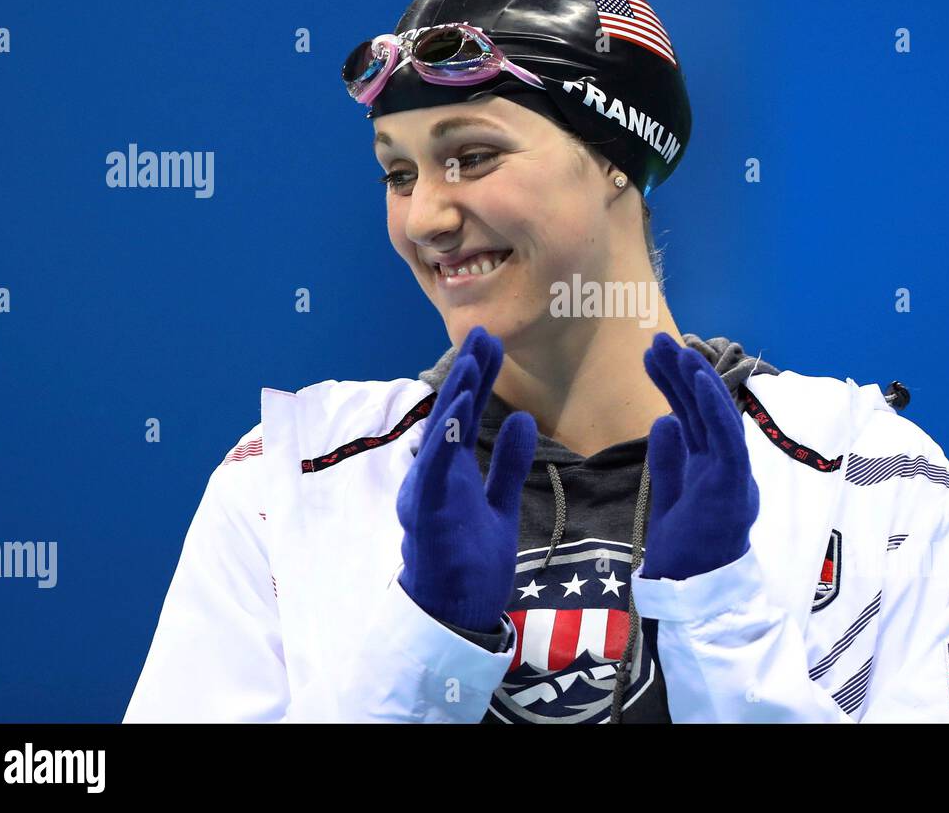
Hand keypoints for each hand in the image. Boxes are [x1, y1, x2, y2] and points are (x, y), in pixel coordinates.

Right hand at [396, 326, 536, 631]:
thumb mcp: (501, 503)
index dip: (477, 379)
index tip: (491, 344)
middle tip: (482, 334)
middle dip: (466, 375)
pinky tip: (456, 411)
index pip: (465, 416)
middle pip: (451, 417)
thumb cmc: (471, 561)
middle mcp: (434, 477)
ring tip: (471, 361)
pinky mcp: (428, 516)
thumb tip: (520, 419)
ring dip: (455, 398)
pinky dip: (444, 441)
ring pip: (440, 437)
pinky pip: (435, 472)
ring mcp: (427, 495)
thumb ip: (508, 464)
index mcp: (451, 472)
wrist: (456, 613)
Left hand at [640, 332, 760, 580]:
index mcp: (712, 469)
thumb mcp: (668, 498)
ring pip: (717, 417)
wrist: (691, 594)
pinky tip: (698, 379)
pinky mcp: (733, 487)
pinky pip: (727, 439)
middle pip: (703, 411)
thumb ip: (669, 461)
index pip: (692, 417)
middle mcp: (727, 467)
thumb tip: (665, 421)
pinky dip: (714, 407)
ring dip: (696, 379)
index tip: (650, 357)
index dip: (673, 385)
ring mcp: (734, 476)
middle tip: (657, 340)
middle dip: (681, 373)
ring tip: (675, 348)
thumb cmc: (683, 554)